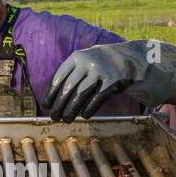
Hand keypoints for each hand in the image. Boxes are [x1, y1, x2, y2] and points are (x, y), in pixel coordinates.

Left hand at [44, 40, 175, 122]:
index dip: (52, 93)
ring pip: (81, 94)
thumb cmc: (98, 66)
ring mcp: (101, 71)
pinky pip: (97, 98)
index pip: (59, 77)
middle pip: (69, 87)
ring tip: (66, 119)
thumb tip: (52, 97)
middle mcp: (88, 62)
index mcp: (76, 57)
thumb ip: (70, 75)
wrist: (128, 59)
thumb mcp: (84, 63)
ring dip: (72, 109)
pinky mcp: (113, 81)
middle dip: (60, 104)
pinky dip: (89, 108)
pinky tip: (84, 115)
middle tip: (54, 117)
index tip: (47, 105)